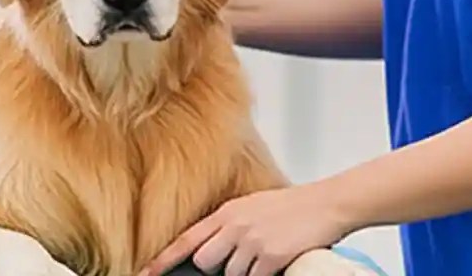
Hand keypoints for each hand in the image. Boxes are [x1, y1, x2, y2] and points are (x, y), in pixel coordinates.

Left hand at [137, 183, 349, 275]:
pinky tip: (275, 259)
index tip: (145, 272)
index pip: (186, 240)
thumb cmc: (291, 205)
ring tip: (266, 251)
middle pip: (205, 262)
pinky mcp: (270, 256)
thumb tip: (209, 249)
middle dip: (217, 267)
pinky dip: (264, 274)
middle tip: (239, 257)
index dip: (163, 260)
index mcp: (227, 211)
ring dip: (246, 269)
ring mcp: (252, 241)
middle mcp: (235, 225)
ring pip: (232, 273)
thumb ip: (228, 224)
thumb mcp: (252, 206)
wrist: (326, 203)